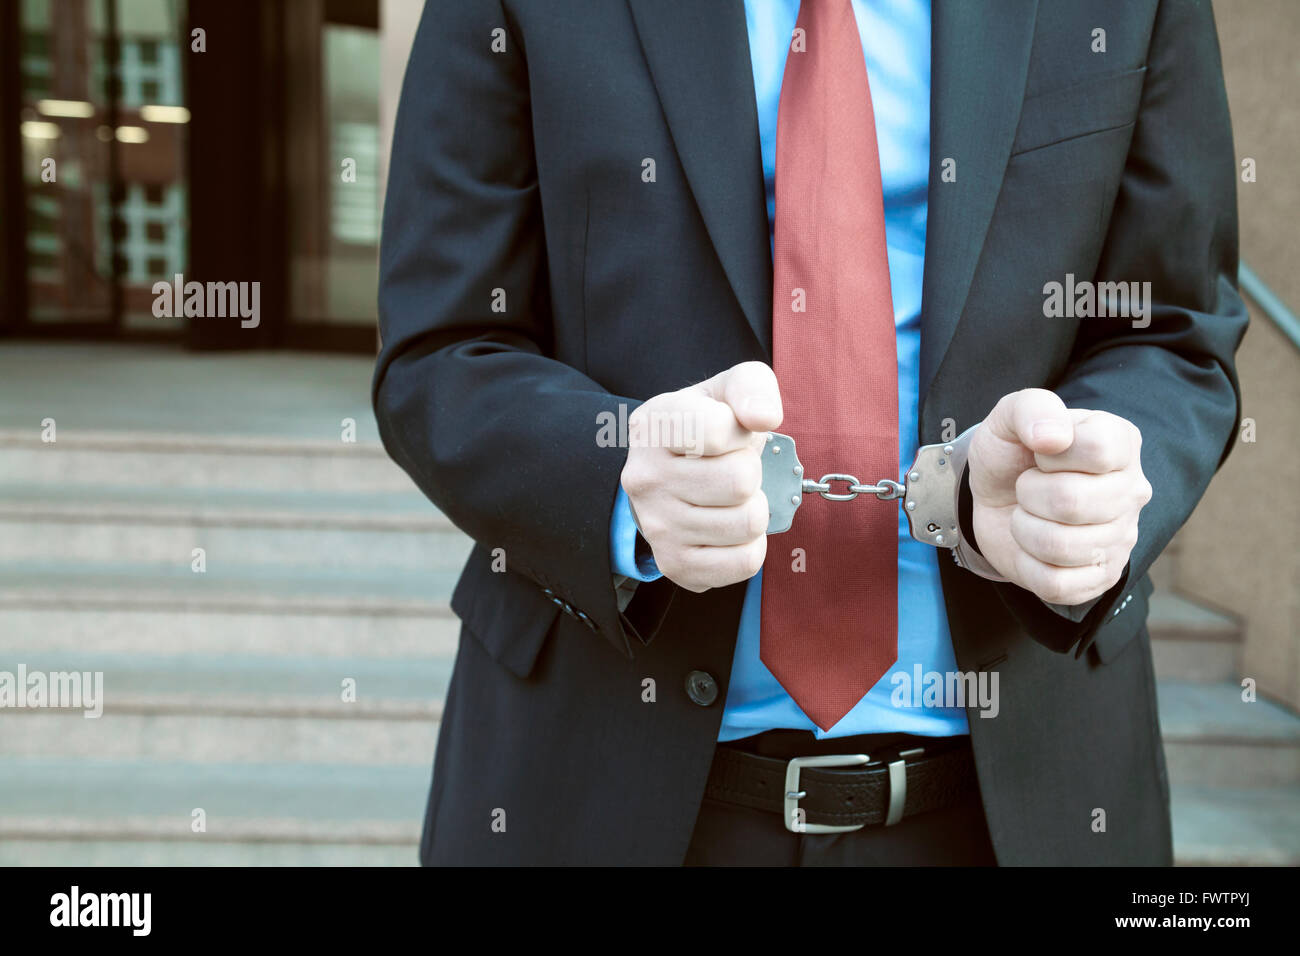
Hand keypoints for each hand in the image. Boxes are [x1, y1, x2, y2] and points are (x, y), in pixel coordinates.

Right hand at [620, 361, 782, 592]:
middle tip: (731, 469)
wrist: (669, 475)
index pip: (718, 430)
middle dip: (751, 472)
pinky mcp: (675, 564)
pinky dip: (751, 544)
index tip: (729, 433)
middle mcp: (645, 477)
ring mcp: (656, 525)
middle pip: (740, 480)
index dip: (741, 432)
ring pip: (748, 522)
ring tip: (730, 498)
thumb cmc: (708, 428)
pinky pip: (745, 562)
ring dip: (753, 508)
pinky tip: (730, 528)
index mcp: (654, 426)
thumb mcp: (726, 391)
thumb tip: (763, 418)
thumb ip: (752, 387)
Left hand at [967, 388, 1151, 606]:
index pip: (1097, 450)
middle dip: (1029, 493)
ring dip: (1024, 529)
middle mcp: (1132, 491)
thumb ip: (1032, 408)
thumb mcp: (1011, 416)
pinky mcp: (1101, 578)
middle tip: (1028, 487)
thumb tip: (1053, 437)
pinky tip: (1034, 547)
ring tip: (1030, 514)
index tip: (1040, 453)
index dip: (1050, 454)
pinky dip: (1029, 565)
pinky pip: (1057, 584)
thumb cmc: (1013, 454)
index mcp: (1121, 443)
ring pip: (1060, 546)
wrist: (998, 498)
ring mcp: (1122, 539)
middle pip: (1072, 502)